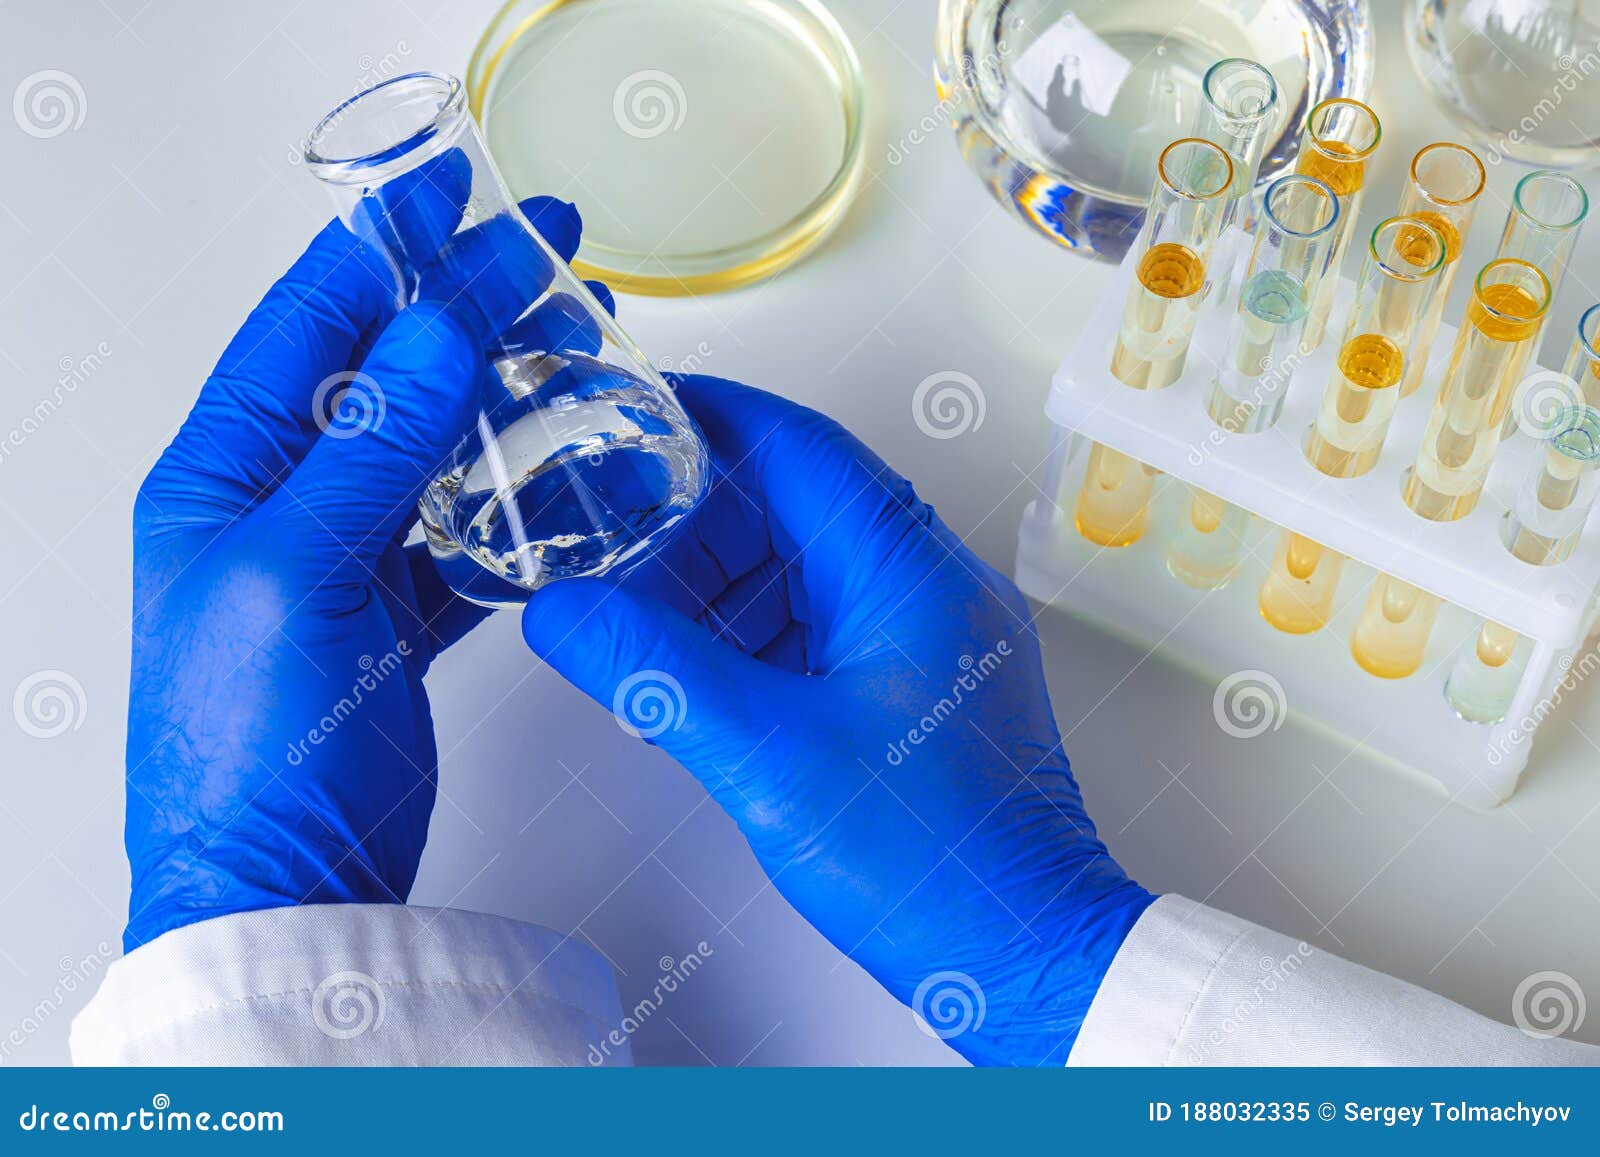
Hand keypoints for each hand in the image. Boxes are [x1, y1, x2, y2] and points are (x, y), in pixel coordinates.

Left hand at [124, 192, 603, 949]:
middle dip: (453, 307)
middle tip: (534, 253)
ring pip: (421, 448)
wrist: (276, 893)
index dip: (386, 249)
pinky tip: (541, 478)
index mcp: (219, 478)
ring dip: (486, 396)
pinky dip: (500, 499)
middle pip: (374, 373)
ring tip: (555, 347)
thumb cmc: (249, 756)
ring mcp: (334, 566)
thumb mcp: (298, 576)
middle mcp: (271, 509)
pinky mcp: (386, 624)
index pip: (308, 324)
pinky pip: (449, 532)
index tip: (458, 195)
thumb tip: (432, 327)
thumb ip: (371, 448)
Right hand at [522, 376, 1154, 1064]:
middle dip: (694, 516)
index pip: (798, 444)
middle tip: (608, 538)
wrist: (1025, 957)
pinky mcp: (917, 686)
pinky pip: (820, 627)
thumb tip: (565, 613)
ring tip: (634, 619)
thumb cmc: (936, 863)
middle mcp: (929, 586)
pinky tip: (694, 678)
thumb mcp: (769, 756)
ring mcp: (928, 636)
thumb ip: (656, 672)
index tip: (633, 408)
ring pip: (803, 568)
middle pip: (794, 502)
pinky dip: (752, 637)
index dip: (709, 416)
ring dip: (718, 585)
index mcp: (908, 570)